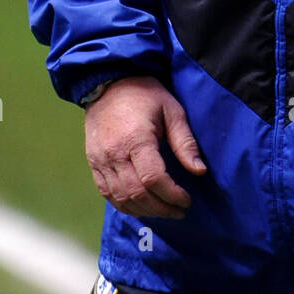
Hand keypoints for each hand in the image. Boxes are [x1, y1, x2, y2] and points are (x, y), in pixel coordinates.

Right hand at [84, 76, 205, 219]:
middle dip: (161, 208)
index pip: (153, 178)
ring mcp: (100, 161)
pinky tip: (142, 207)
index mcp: (135, 139)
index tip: (187, 200)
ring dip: (145, 211)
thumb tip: (200, 171)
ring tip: (165, 210)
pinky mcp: (93, 164)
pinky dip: (125, 205)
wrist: (108, 83)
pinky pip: (107, 194)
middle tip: (180, 211)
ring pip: (121, 198)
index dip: (172, 195)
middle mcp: (114, 154)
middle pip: (136, 194)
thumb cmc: (145, 94)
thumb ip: (185, 142)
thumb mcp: (172, 110)